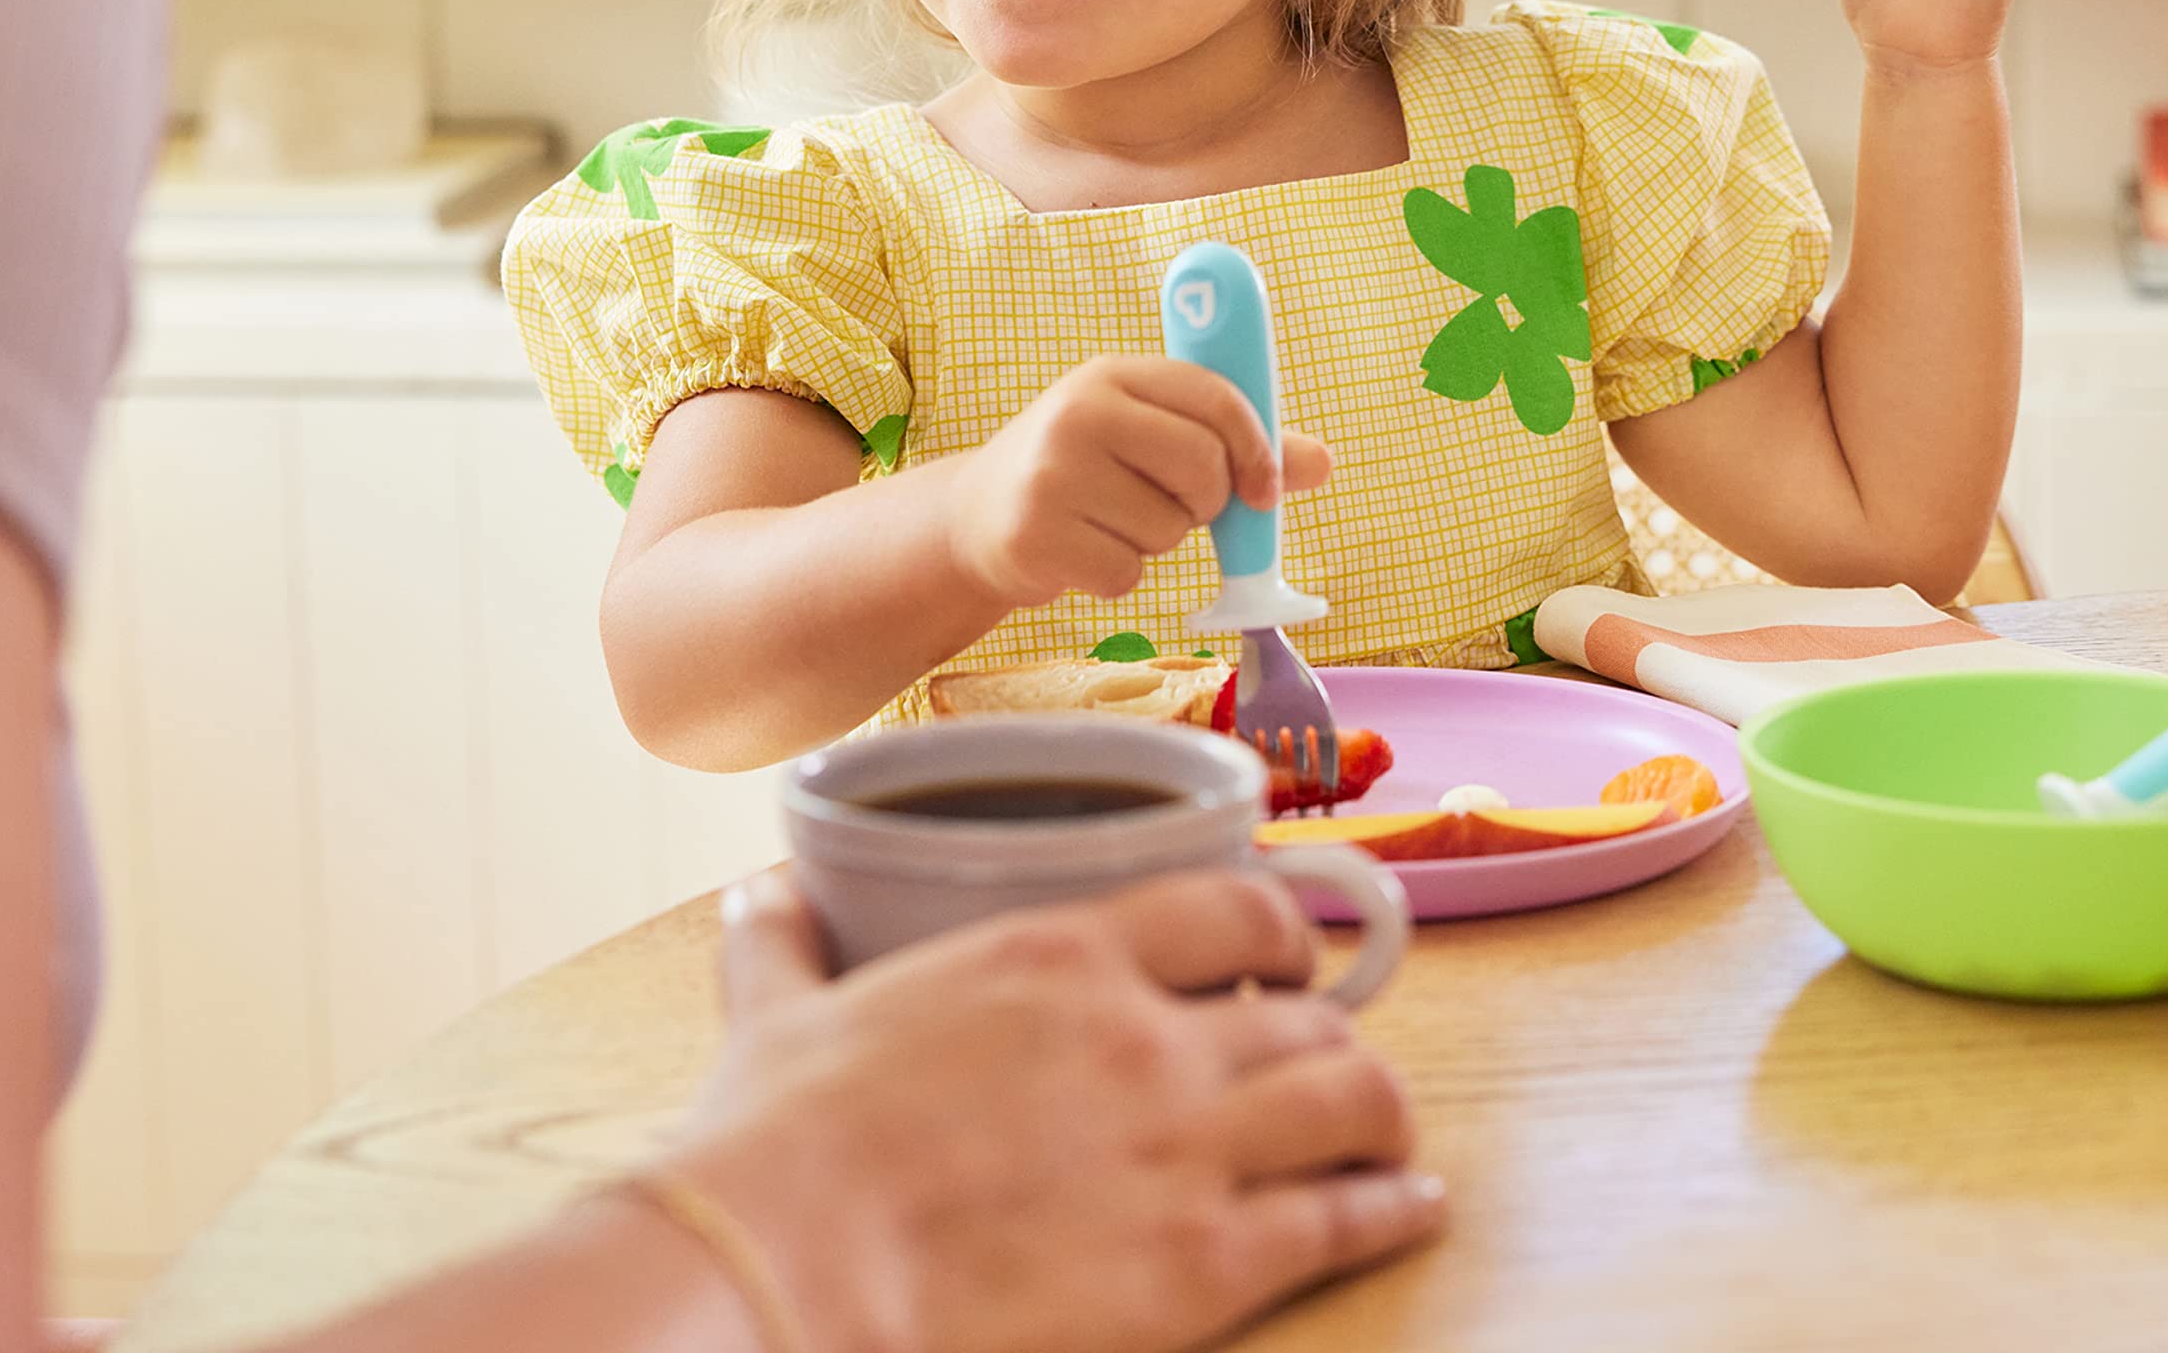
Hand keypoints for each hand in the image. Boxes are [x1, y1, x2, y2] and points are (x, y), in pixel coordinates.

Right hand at [654, 870, 1440, 1352]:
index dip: (1280, 934)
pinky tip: (1411, 1207)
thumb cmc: (775, 1151)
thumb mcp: (776, 1015)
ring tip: (1389, 1134)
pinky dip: (1391, 1209)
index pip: (1231, 908)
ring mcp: (1185, 1145)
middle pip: (1307, 1015)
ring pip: (1348, 1100)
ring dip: (1380, 1114)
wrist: (784, 1276)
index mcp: (1058, 953)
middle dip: (1332, 1038)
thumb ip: (780, 943)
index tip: (1286, 962)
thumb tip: (756, 892)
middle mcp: (1146, 1032)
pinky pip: (1340, 1221)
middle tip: (1330, 1063)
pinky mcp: (1202, 1264)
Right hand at [954, 355, 1335, 607]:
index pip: (1214, 396)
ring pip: (1167, 528)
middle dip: (1205, 502)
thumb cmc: (1082, 471)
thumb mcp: (1148, 437)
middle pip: (1202, 466)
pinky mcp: (1034, 534)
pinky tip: (1082, 551)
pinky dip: (1117, 576)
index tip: (1264, 491)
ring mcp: (1052, 473)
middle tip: (1173, 507)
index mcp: (1115, 376)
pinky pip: (1127, 574)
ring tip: (1108, 522)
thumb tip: (1323, 463)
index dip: (1256, 447)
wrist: (974, 517)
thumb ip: (1234, 446)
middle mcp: (1079, 413)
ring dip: (1154, 542)